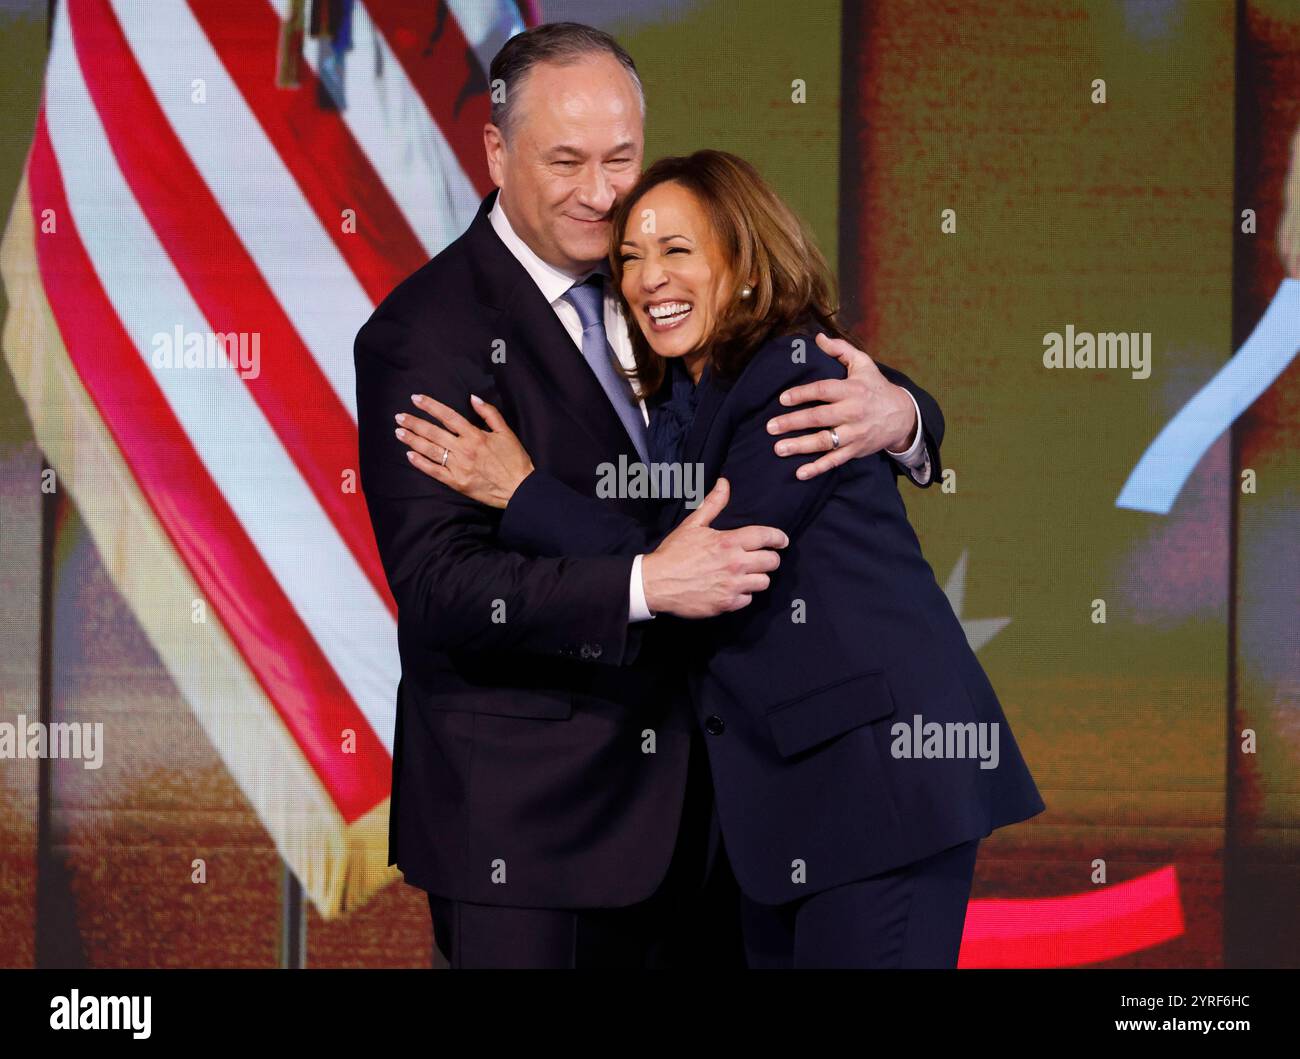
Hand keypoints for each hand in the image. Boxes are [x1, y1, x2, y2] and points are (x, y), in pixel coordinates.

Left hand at [396, 393, 533, 508]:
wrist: (519, 488)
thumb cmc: (515, 460)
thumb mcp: (506, 432)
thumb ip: (489, 413)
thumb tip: (473, 398)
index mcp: (475, 435)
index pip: (448, 416)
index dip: (430, 406)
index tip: (415, 399)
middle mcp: (464, 449)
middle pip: (433, 433)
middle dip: (414, 423)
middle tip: (399, 417)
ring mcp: (459, 467)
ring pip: (431, 451)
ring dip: (413, 440)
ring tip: (399, 432)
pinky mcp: (457, 482)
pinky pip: (435, 472)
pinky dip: (421, 464)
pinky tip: (410, 455)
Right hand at [641, 478, 787, 617]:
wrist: (655, 582)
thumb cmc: (673, 553)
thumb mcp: (693, 525)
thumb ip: (713, 504)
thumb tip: (724, 483)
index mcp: (728, 542)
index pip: (766, 537)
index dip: (778, 538)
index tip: (782, 540)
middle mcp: (734, 564)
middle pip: (772, 562)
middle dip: (770, 558)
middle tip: (763, 558)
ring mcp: (732, 586)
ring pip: (764, 582)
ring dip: (758, 577)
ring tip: (748, 574)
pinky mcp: (726, 604)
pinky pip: (748, 599)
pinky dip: (744, 595)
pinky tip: (734, 588)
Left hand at [767, 333, 917, 479]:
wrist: (903, 415)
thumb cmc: (876, 387)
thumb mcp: (863, 364)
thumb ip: (840, 350)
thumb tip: (818, 338)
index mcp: (852, 390)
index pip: (823, 390)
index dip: (802, 394)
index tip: (782, 399)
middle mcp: (852, 412)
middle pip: (819, 418)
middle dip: (793, 422)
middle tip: (770, 427)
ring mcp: (854, 433)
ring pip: (824, 441)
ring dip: (800, 446)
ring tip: (778, 449)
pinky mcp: (856, 450)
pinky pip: (835, 460)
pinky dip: (818, 468)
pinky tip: (800, 473)